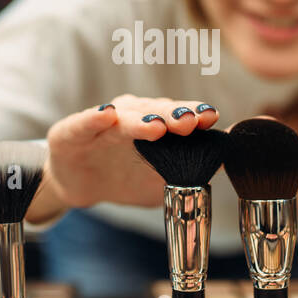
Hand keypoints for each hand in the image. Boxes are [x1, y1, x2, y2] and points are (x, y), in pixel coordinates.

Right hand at [27, 95, 220, 221]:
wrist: (80, 184)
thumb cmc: (125, 176)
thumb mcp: (160, 181)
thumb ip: (191, 171)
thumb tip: (225, 160)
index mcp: (154, 123)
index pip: (177, 116)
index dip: (195, 114)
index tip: (212, 118)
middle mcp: (131, 115)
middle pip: (154, 112)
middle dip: (174, 115)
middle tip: (190, 122)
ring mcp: (101, 123)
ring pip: (123, 118)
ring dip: (141, 119)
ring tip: (156, 125)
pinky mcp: (72, 132)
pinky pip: (84, 124)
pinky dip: (94, 118)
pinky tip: (106, 115)